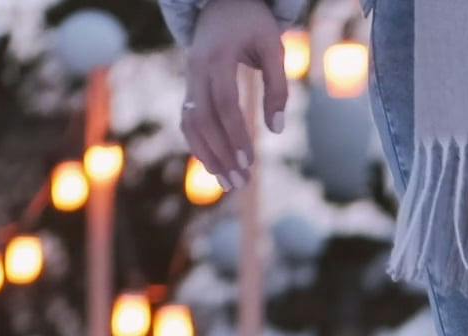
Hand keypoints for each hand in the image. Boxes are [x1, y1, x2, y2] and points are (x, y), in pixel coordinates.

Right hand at [179, 0, 291, 188]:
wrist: (221, 2)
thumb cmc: (253, 24)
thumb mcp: (273, 47)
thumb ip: (278, 87)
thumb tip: (276, 130)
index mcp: (218, 58)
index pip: (224, 104)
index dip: (236, 135)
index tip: (250, 162)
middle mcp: (197, 70)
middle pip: (203, 120)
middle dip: (221, 155)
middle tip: (241, 184)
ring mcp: (190, 79)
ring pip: (190, 124)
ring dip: (207, 156)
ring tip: (229, 184)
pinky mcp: (190, 87)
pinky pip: (189, 120)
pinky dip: (199, 145)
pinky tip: (215, 167)